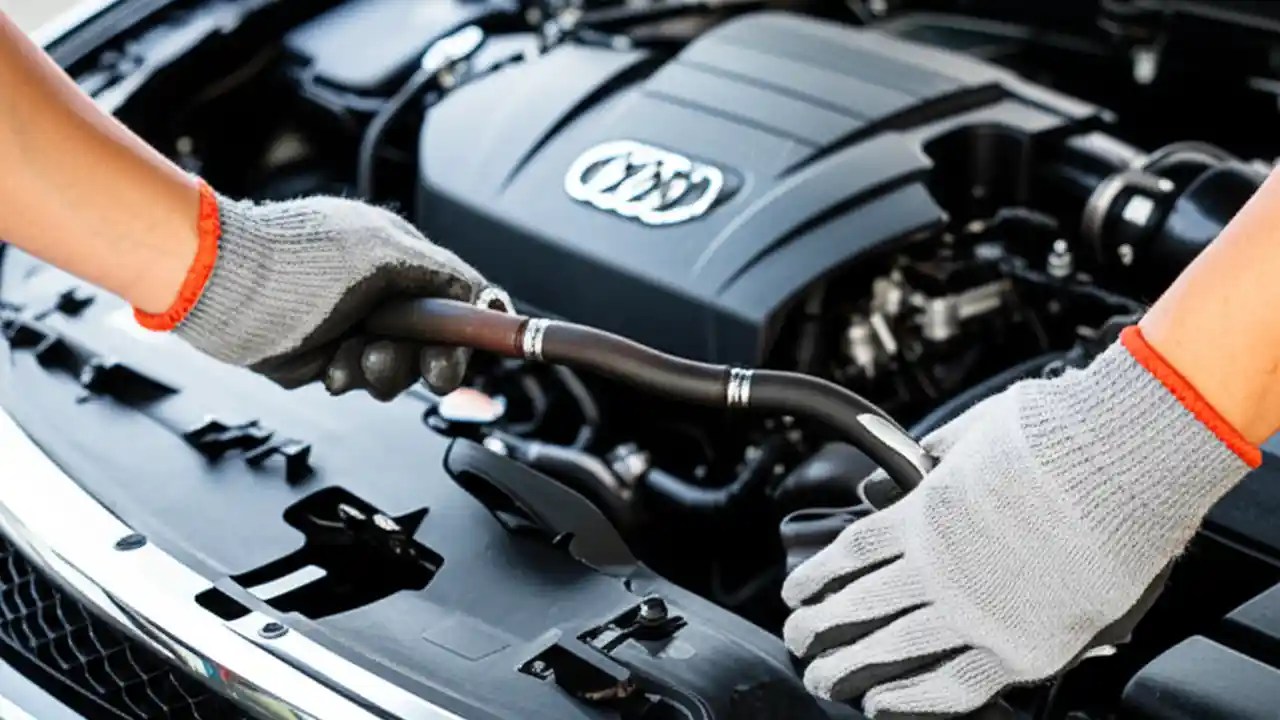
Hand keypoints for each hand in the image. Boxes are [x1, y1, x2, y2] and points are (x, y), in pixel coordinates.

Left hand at [148, 185, 505, 399]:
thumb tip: (486, 293)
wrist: (219, 285)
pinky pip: (358, 381)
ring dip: (384, 370)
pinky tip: (327, 363)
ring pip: (398, 370)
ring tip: (354, 353)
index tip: (468, 349)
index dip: (472, 328)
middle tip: (419, 363)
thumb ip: (445, 275)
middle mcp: (380, 293)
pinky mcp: (323, 356)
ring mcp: (351, 325)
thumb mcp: (386, 252)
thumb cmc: (295, 259)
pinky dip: (348, 376)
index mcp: (401, 258)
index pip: (459, 298)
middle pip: (435, 343)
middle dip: (426, 359)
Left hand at [780, 328, 1255, 717]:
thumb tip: (900, 468)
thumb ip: (932, 454)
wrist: (1126, 464)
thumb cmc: (1060, 436)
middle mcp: (940, 567)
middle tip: (798, 639)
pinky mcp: (1020, 649)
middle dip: (820, 626)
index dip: (817, 576)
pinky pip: (953, 685)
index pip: (850, 553)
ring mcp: (976, 612)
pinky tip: (882, 704)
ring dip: (849, 665)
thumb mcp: (976, 429)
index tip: (798, 592)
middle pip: (857, 604)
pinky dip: (913, 700)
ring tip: (823, 675)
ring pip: (892, 647)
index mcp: (924, 514)